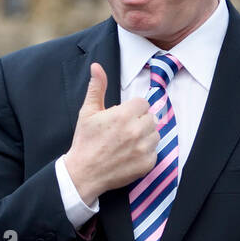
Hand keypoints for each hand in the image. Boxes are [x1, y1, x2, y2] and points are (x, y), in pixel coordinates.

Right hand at [63, 63, 158, 200]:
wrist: (83, 174)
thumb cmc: (85, 142)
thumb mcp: (87, 112)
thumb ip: (97, 88)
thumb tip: (97, 67)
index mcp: (123, 115)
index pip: (142, 103)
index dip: (132, 109)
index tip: (122, 118)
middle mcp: (136, 131)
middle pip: (151, 118)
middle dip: (139, 122)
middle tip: (123, 131)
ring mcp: (143, 148)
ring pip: (155, 134)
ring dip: (145, 136)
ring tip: (127, 143)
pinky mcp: (147, 164)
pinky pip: (155, 152)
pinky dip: (145, 153)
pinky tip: (130, 155)